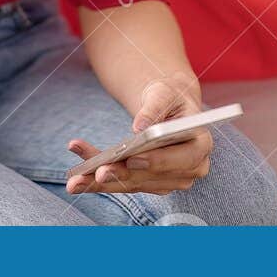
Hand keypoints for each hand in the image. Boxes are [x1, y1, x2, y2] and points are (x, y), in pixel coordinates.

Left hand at [66, 70, 209, 195]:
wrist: (167, 105)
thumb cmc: (168, 95)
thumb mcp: (164, 92)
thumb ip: (154, 107)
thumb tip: (140, 126)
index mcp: (200, 145)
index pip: (183, 159)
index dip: (158, 161)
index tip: (133, 159)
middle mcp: (189, 169)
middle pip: (152, 177)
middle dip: (122, 175)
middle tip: (96, 173)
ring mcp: (168, 180)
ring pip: (132, 184)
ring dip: (101, 183)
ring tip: (76, 180)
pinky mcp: (148, 184)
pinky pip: (121, 183)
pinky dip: (97, 181)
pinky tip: (76, 177)